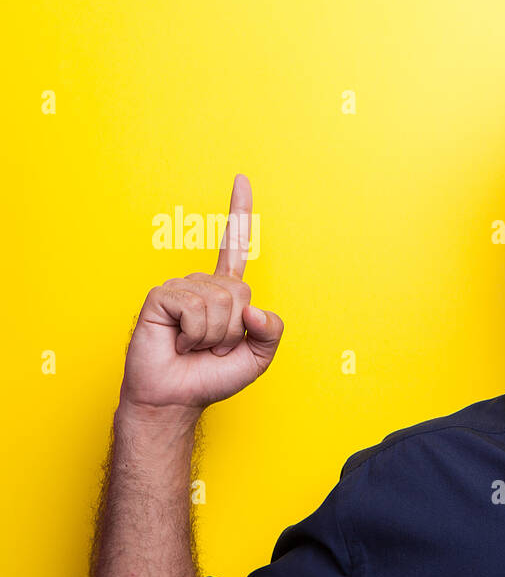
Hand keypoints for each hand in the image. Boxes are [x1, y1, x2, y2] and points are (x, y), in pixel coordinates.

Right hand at [120, 174, 283, 418]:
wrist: (176, 398)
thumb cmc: (212, 377)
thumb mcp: (258, 357)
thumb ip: (272, 332)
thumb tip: (255, 310)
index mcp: (226, 293)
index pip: (235, 246)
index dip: (240, 212)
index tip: (242, 179)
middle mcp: (203, 285)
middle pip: (241, 292)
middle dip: (234, 329)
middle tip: (212, 346)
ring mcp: (180, 288)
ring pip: (220, 302)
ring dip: (214, 335)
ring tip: (195, 346)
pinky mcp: (161, 296)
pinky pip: (195, 307)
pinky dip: (195, 333)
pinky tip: (179, 341)